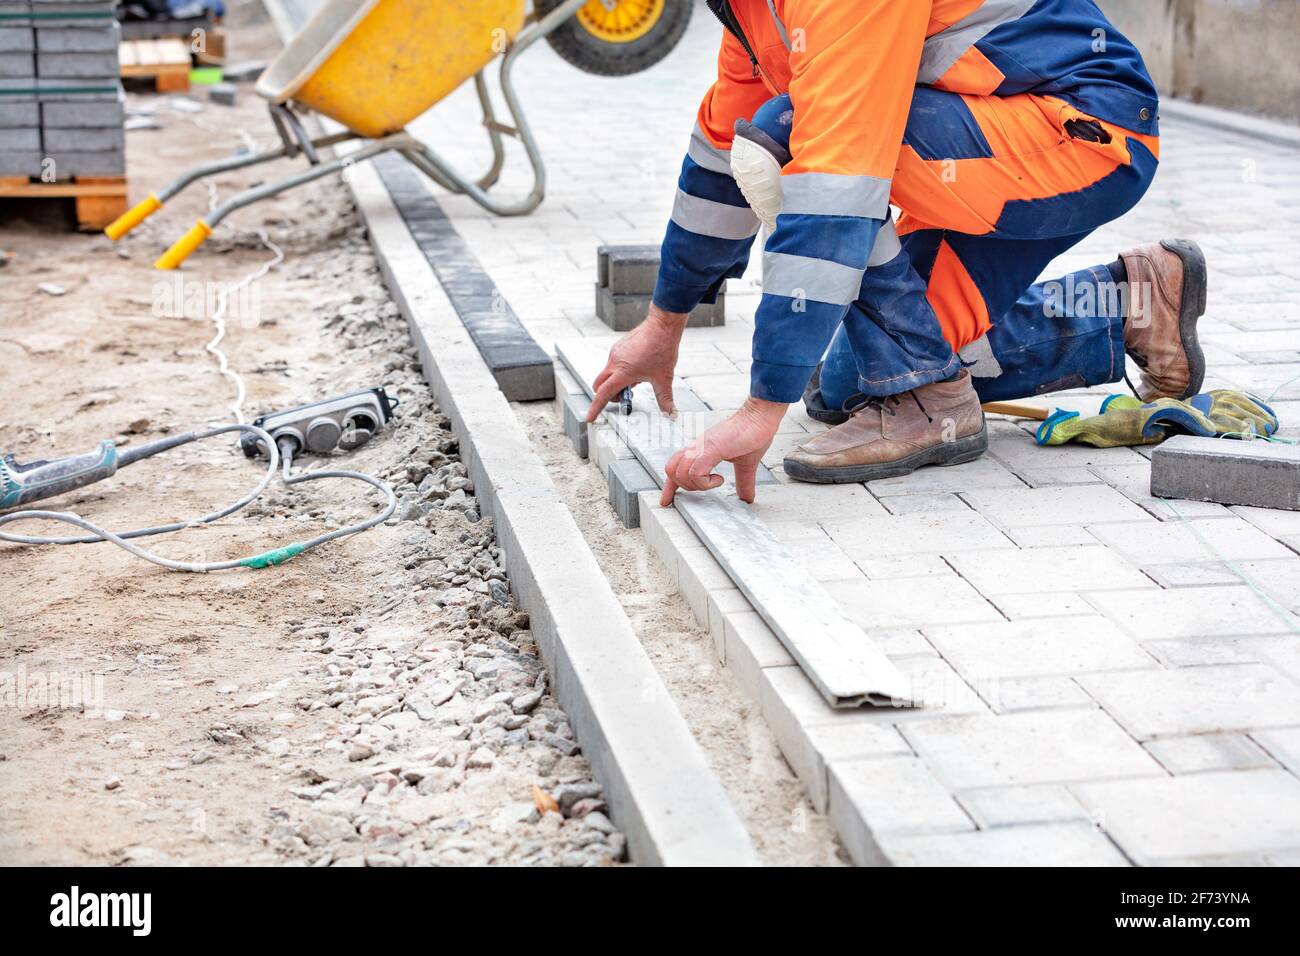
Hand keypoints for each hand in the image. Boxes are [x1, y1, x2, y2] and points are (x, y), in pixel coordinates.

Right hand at [586, 304, 687, 421]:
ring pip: (607, 374)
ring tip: (638, 380)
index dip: (596, 408)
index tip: (591, 417)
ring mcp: (615, 353)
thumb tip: (670, 413)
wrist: (662, 326)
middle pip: (600, 385)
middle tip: (626, 396)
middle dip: (608, 395)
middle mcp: (614, 362)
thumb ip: (665, 398)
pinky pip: (613, 364)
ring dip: (617, 382)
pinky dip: (620, 372)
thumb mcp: (664, 378)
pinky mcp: (618, 347)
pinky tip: (638, 368)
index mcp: (623, 372)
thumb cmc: (662, 349)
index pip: (604, 394)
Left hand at [661, 397, 786, 505]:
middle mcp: (696, 447)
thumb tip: (747, 498)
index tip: (667, 500)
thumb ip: (743, 481)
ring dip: (697, 486)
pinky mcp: (710, 449)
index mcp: (700, 450)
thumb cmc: (753, 433)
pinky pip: (695, 472)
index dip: (669, 486)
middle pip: (671, 470)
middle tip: (706, 486)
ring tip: (715, 481)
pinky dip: (705, 482)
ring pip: (680, 473)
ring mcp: (702, 447)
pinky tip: (720, 478)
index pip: (675, 467)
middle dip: (685, 486)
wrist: (760, 417)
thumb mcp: (745, 465)